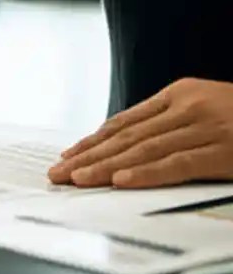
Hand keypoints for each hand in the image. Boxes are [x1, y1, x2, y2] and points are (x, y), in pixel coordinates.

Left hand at [48, 78, 232, 188]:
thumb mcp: (208, 109)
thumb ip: (172, 123)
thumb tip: (130, 146)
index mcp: (180, 93)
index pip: (124, 121)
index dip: (92, 140)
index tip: (68, 155)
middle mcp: (188, 106)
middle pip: (126, 135)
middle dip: (88, 155)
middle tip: (59, 173)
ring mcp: (207, 126)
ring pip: (143, 149)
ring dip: (105, 167)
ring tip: (77, 179)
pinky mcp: (225, 149)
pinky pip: (178, 164)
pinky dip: (146, 173)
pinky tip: (120, 180)